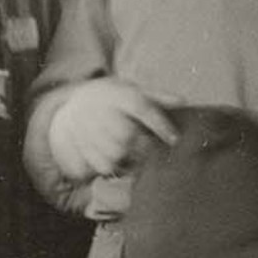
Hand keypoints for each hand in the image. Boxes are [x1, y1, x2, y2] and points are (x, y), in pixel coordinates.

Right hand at [46, 78, 178, 181]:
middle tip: (153, 150)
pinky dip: (114, 168)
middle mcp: (99, 109)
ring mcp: (85, 128)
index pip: (141, 107)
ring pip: (114, 153)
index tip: (175, 139)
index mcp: (116, 94)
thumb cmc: (113, 98)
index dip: (160, 125)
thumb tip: (183, 101)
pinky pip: (100, 165)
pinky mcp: (79, 145)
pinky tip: (119, 163)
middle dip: (144, 146)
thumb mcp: (133, 90)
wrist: (74, 103)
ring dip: (130, 159)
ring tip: (137, 158)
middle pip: (126, 134)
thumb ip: (157, 97)